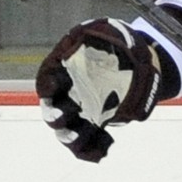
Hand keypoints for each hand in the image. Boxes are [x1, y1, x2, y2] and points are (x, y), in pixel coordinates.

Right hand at [35, 18, 163, 162]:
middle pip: (52, 110)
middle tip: (63, 116)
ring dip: (72, 138)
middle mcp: (66, 94)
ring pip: (66, 132)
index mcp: (64, 70)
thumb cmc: (113, 42)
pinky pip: (85, 145)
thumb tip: (87, 34)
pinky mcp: (93, 126)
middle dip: (56, 115)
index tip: (53, 87)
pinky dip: (92, 150)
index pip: (47, 79)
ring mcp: (78, 113)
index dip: (47, 85)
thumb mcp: (105, 30)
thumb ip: (95, 34)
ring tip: (82, 137)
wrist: (135, 62)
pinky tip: (105, 148)